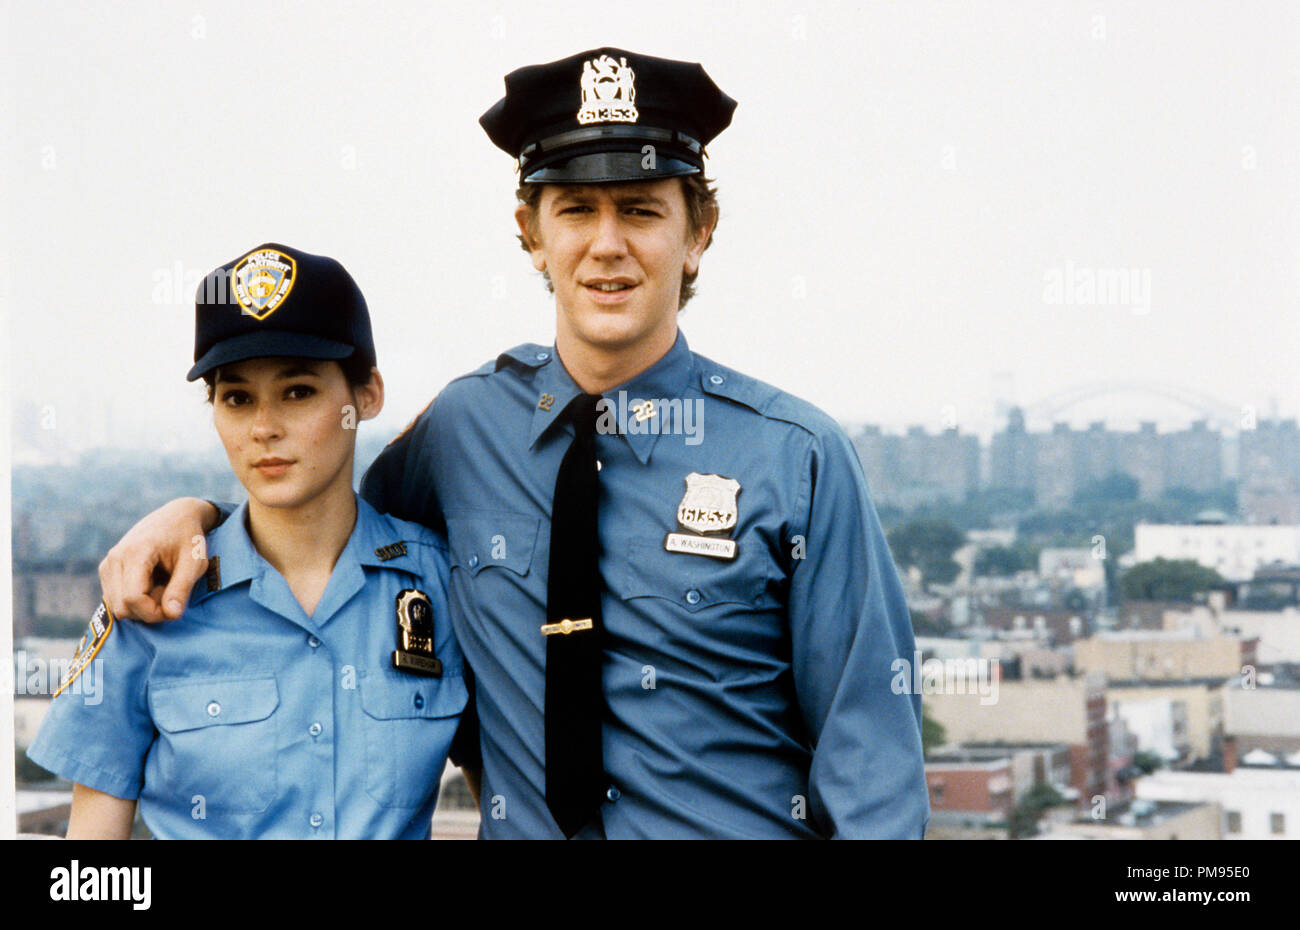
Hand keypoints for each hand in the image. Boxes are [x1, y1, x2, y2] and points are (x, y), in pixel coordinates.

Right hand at [98, 497, 218, 622]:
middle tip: (170, 593)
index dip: (154, 612)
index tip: (175, 607)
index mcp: (135, 553)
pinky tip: (151, 585)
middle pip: (122, 607)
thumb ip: (182, 589)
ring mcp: (107, 564)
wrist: (176, 516)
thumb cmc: (188, 538)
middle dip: (148, 611)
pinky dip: (134, 600)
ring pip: (116, 606)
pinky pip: (115, 599)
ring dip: (142, 606)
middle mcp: (115, 558)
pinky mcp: (106, 570)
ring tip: (162, 586)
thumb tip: (171, 614)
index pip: (133, 599)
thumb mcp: (194, 562)